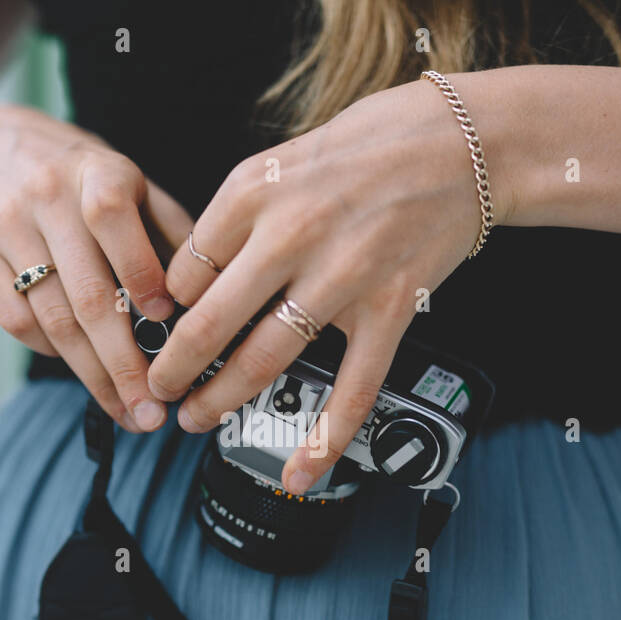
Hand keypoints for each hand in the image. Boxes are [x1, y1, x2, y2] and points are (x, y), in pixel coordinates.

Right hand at [0, 104, 192, 430]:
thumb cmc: (83, 182)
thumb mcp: (134, 189)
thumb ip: (173, 238)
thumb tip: (210, 307)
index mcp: (98, 171)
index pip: (117, 224)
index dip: (142, 279)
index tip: (169, 328)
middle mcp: (46, 192)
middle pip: (88, 295)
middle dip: (125, 364)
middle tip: (152, 410)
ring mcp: (2, 221)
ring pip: (52, 319)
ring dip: (93, 376)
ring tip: (125, 409)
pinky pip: (16, 320)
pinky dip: (53, 352)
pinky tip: (80, 367)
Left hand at [146, 78, 487, 490]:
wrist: (463, 143)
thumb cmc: (373, 142)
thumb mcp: (283, 157)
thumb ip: (241, 216)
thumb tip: (200, 277)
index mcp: (254, 191)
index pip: (185, 270)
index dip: (167, 308)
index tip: (163, 329)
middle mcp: (290, 235)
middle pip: (208, 324)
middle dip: (173, 370)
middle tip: (158, 390)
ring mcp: (341, 278)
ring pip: (264, 361)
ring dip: (220, 401)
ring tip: (196, 418)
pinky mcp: (388, 311)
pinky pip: (351, 391)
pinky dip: (322, 442)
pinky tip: (297, 474)